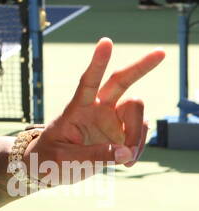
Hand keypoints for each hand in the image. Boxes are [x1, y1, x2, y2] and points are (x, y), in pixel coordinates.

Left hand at [25, 38, 164, 180]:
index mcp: (77, 109)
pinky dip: (139, 148)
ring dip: (137, 135)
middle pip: (121, 81)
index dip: (97, 63)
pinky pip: (141, 133)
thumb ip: (95, 156)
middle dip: (141, 67)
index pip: (88, 82)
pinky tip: (127, 161)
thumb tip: (126, 153)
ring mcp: (112, 119)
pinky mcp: (122, 132)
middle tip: (161, 53)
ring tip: (126, 159)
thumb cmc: (50, 158)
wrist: (50, 168)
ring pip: (137, 112)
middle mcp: (97, 108)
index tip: (106, 42)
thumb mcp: (65, 160)